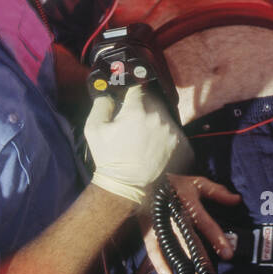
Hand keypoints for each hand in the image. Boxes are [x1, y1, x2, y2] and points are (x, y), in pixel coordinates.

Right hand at [85, 87, 187, 203]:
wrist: (126, 184)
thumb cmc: (109, 158)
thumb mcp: (94, 129)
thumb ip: (102, 104)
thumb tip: (108, 93)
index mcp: (136, 112)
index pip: (137, 89)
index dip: (131, 92)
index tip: (129, 96)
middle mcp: (156, 118)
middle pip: (151, 101)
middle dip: (142, 107)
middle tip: (132, 122)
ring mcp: (169, 130)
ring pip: (162, 114)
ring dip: (154, 119)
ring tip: (142, 135)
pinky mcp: (178, 142)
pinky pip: (171, 128)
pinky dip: (163, 132)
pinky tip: (152, 142)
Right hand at [143, 174, 239, 273]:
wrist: (143, 180)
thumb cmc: (174, 184)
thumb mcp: (197, 183)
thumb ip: (217, 192)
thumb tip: (237, 199)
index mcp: (187, 203)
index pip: (204, 222)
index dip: (216, 238)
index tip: (227, 254)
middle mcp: (174, 215)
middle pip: (189, 238)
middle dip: (201, 256)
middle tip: (211, 273)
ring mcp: (160, 224)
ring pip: (173, 246)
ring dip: (183, 262)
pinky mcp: (149, 230)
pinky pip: (153, 249)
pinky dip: (159, 264)